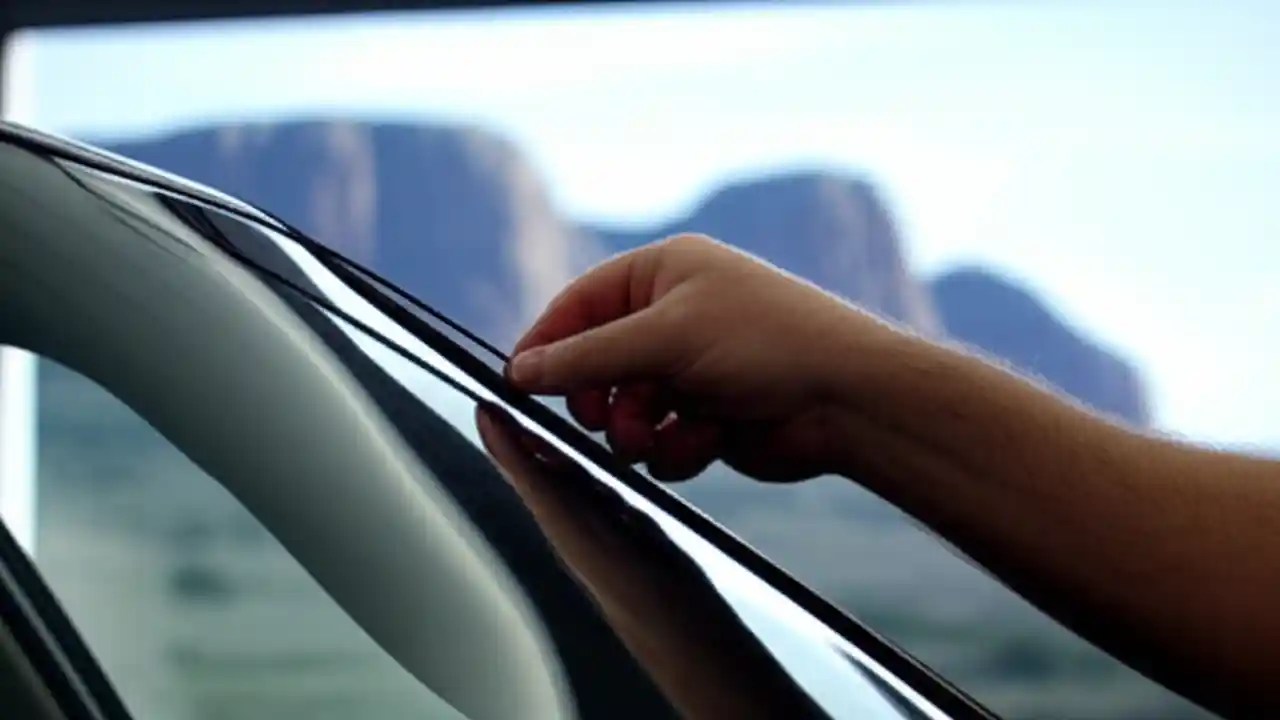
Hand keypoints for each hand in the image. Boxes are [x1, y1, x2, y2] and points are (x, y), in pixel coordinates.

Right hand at [507, 234, 906, 481]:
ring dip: (635, 430)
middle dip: (599, 399)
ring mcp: (690, 369)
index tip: (519, 385)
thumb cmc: (766, 344)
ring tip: (658, 435)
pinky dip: (674, 448)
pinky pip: (660, 441)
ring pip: (625, 411)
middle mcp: (674, 317)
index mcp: (663, 273)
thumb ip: (586, 357)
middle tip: (602, 419)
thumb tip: (522, 371)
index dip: (547, 344)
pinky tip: (705, 442)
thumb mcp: (665, 338)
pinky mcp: (706, 417)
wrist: (845, 401)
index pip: (579, 305)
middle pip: (596, 364)